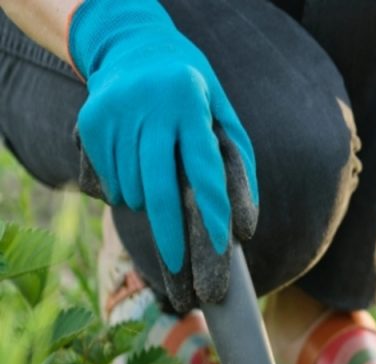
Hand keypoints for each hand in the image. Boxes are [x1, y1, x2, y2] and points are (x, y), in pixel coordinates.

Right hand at [70, 0, 256, 311]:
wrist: (134, 45)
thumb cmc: (194, 92)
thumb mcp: (223, 113)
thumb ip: (237, 161)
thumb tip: (246, 226)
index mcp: (190, 103)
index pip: (204, 166)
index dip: (214, 207)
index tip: (222, 242)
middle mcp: (151, 108)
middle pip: (159, 188)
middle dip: (170, 234)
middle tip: (180, 269)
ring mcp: (115, 115)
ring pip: (132, 189)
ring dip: (149, 206)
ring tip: (161, 189)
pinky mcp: (91, 123)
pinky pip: (110, 181)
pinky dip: (126, 192)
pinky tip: (136, 171)